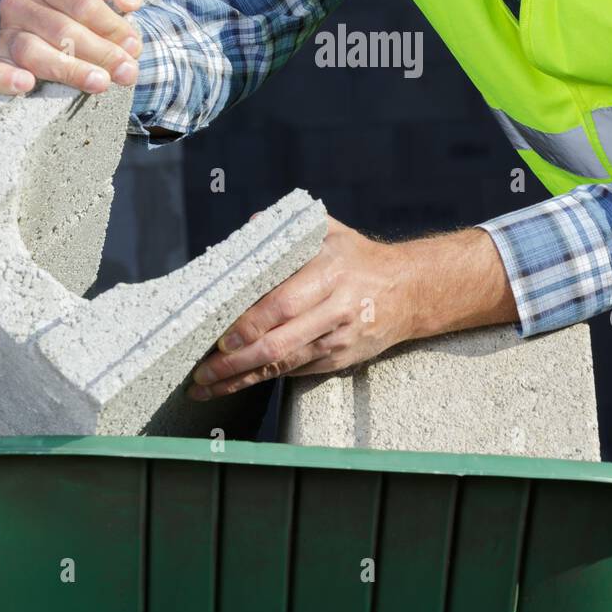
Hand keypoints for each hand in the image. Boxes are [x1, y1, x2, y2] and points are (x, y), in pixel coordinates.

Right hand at [0, 0, 147, 95]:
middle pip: (61, 31)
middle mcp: (19, 2)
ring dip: (70, 70)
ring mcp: (6, 33)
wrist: (85, 24)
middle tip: (128, 71)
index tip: (134, 45)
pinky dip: (3, 79)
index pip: (82, 2)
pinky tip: (26, 85)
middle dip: (101, 53)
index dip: (111, 26)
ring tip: (100, 82)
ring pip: (32, 53)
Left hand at [187, 215, 517, 397]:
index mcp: (330, 273)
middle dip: (237, 362)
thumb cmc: (359, 257)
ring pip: (285, 365)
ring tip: (208, 387)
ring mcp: (339, 338)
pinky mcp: (340, 358)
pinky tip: (236, 384)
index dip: (251, 325)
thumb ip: (289, 230)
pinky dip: (264, 379)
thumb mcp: (330, 232)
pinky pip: (297, 371)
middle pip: (280, 344)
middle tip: (202, 371)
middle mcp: (335, 309)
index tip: (220, 337)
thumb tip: (252, 225)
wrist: (410, 290)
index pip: (283, 304)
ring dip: (243, 378)